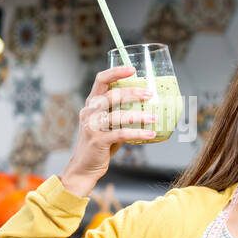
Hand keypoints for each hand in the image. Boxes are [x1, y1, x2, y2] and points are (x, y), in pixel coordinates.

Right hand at [58, 65, 157, 196]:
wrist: (83, 168)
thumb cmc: (100, 144)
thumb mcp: (107, 124)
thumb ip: (119, 113)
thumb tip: (147, 104)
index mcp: (91, 104)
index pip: (101, 80)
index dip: (116, 72)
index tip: (133, 69)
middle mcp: (89, 112)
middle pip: (112, 95)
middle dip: (133, 92)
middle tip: (150, 94)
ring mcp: (92, 127)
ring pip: (117, 115)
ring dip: (139, 115)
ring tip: (154, 117)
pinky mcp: (98, 141)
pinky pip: (121, 134)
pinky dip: (138, 133)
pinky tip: (150, 134)